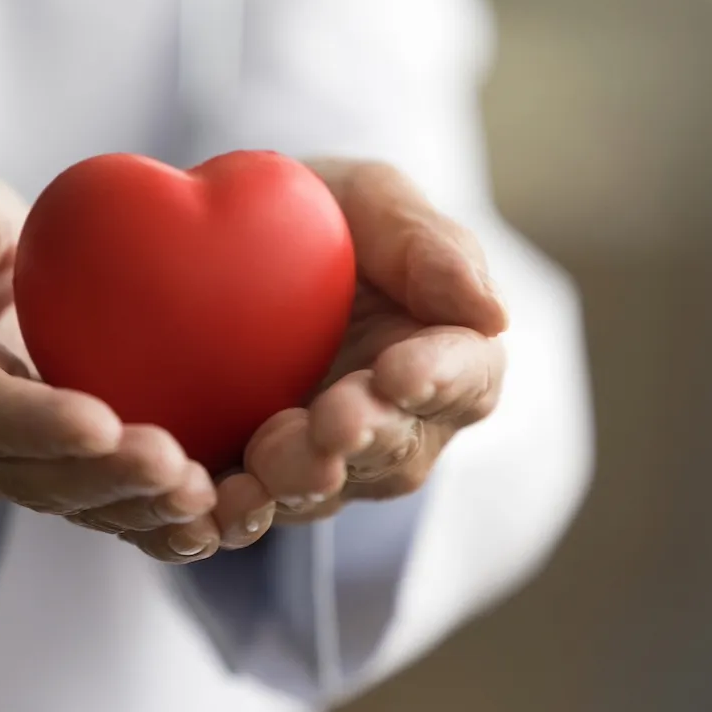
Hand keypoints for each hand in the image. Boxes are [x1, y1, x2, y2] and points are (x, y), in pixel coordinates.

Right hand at [0, 156, 222, 562]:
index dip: (34, 424)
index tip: (100, 422)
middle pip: (32, 476)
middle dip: (106, 479)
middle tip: (177, 469)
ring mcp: (10, 458)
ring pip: (76, 500)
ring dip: (141, 509)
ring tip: (209, 501)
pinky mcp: (58, 459)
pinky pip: (106, 496)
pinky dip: (156, 514)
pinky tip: (218, 515)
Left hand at [211, 160, 508, 540]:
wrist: (232, 244)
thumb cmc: (322, 214)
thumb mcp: (370, 200)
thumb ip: (429, 247)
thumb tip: (495, 316)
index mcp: (443, 353)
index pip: (465, 377)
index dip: (438, 380)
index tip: (401, 371)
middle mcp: (395, 421)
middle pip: (396, 447)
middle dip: (365, 436)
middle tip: (334, 422)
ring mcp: (328, 457)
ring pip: (329, 487)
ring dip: (301, 477)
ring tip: (268, 458)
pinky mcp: (259, 478)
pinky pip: (256, 509)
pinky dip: (238, 511)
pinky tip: (217, 502)